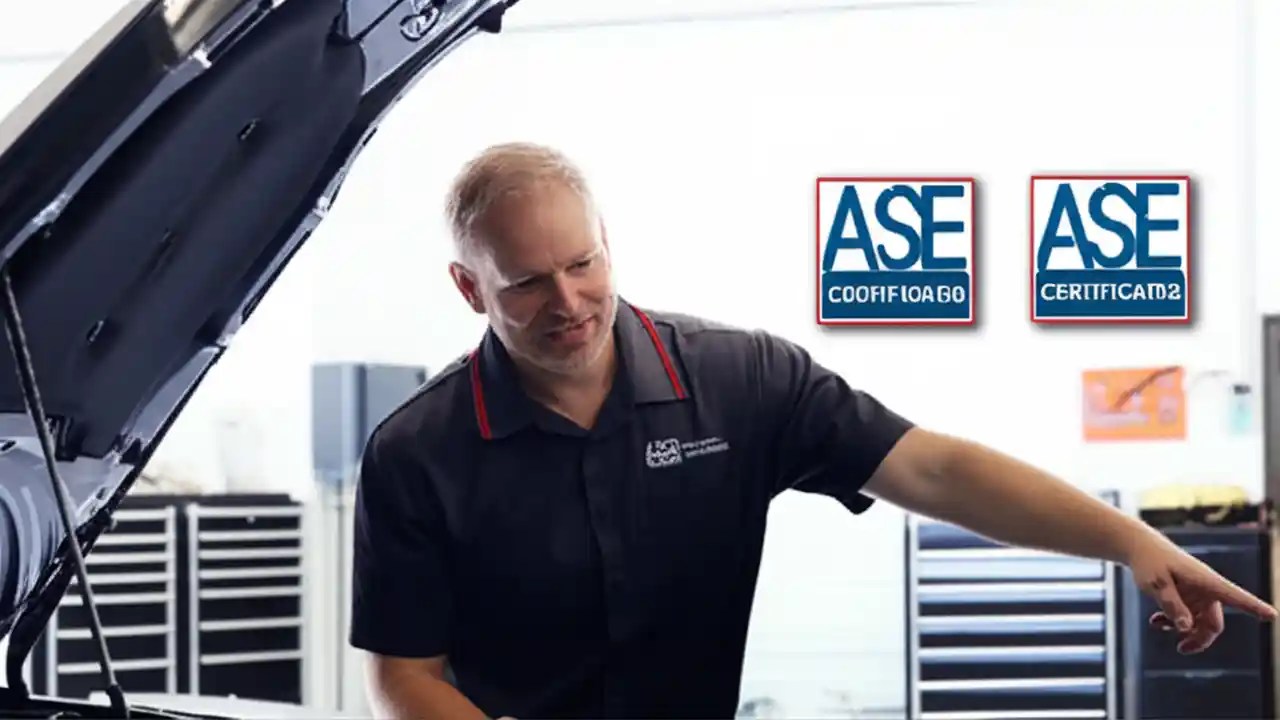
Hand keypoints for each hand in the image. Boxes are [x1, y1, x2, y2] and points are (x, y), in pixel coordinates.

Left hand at [1126, 532, 1277, 653]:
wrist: (1140, 548)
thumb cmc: (1150, 561)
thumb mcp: (1156, 583)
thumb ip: (1170, 604)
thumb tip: (1186, 628)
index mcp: (1207, 581)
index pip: (1236, 596)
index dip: (1255, 607)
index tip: (1272, 615)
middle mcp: (1207, 590)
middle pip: (1213, 624)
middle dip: (1200, 639)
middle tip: (1182, 649)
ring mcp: (1197, 595)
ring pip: (1199, 624)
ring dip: (1182, 630)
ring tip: (1158, 624)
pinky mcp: (1186, 598)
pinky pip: (1186, 618)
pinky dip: (1172, 622)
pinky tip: (1155, 622)